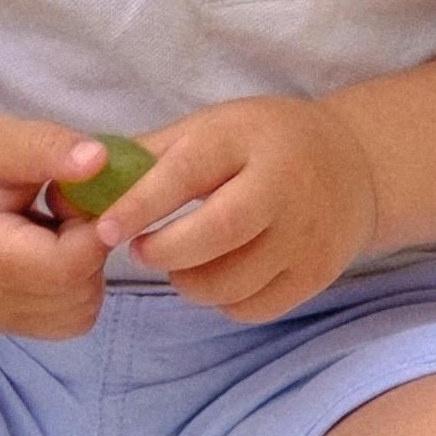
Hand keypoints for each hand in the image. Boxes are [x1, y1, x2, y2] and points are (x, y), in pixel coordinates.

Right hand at [0, 103, 129, 337]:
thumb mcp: (0, 137)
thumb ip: (48, 149)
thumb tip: (99, 160)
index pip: (63, 269)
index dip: (96, 235)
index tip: (91, 194)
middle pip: (75, 296)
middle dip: (92, 250)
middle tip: (69, 207)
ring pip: (77, 314)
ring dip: (86, 270)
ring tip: (58, 227)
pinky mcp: (0, 323)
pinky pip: (64, 320)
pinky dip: (74, 287)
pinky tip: (52, 249)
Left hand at [92, 94, 382, 319]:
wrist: (354, 166)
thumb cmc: (263, 143)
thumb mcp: (213, 127)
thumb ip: (151, 154)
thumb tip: (81, 180)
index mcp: (248, 139)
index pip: (187, 173)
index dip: (141, 204)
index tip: (103, 230)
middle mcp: (285, 185)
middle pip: (215, 235)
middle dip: (165, 253)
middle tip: (143, 251)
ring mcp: (307, 233)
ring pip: (229, 283)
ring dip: (189, 281)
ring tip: (184, 261)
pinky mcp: (317, 272)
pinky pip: (253, 308)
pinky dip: (223, 301)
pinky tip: (221, 274)